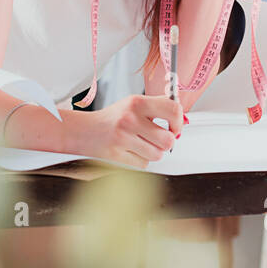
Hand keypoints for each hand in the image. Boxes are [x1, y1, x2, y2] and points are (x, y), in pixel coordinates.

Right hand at [63, 94, 184, 168]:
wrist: (83, 130)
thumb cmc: (111, 119)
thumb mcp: (133, 105)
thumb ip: (158, 108)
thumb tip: (183, 119)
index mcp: (136, 103)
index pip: (172, 110)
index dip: (178, 122)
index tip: (174, 126)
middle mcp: (130, 119)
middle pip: (168, 140)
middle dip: (166, 143)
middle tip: (157, 139)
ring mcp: (123, 138)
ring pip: (157, 155)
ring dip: (152, 153)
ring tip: (140, 145)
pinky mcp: (117, 155)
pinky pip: (143, 165)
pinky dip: (140, 161)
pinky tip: (129, 152)